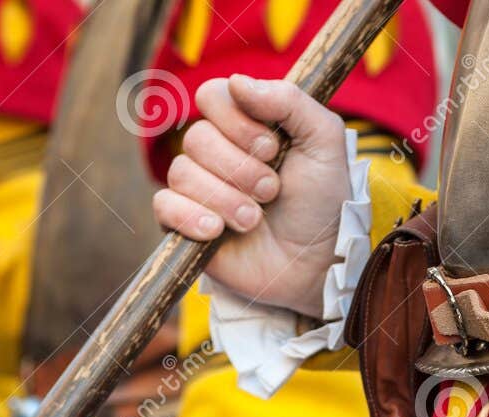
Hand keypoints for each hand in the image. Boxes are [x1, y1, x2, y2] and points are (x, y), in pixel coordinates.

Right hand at [152, 75, 349, 317]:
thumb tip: (236, 81)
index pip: (212, 96)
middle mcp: (218, 152)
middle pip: (197, 137)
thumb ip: (289, 100)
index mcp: (246, 124)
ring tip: (254, 220)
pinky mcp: (184, 224)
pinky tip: (217, 231)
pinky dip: (190, 217)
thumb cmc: (323, 202)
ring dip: (225, 198)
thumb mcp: (324, 141)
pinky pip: (163, 206)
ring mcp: (199, 189)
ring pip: (182, 173)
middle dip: (239, 168)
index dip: (237, 121)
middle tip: (272, 191)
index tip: (271, 148)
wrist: (316, 263)